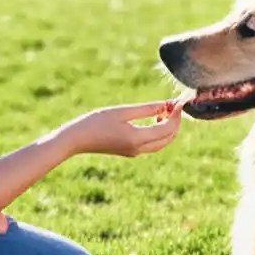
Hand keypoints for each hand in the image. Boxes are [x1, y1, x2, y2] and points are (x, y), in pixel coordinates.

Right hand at [55, 100, 182, 157]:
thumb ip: (146, 109)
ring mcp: (135, 153)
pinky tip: (155, 119)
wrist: (76, 140)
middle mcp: (139, 149)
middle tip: (174, 105)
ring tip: (165, 110)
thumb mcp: (122, 112)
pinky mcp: (130, 152)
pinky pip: (153, 144)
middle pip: (169, 138)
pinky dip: (159, 133)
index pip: (168, 129)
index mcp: (137, 139)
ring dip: (168, 128)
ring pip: (162, 143)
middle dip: (176, 122)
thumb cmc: (95, 122)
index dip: (177, 115)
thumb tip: (166, 105)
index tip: (178, 101)